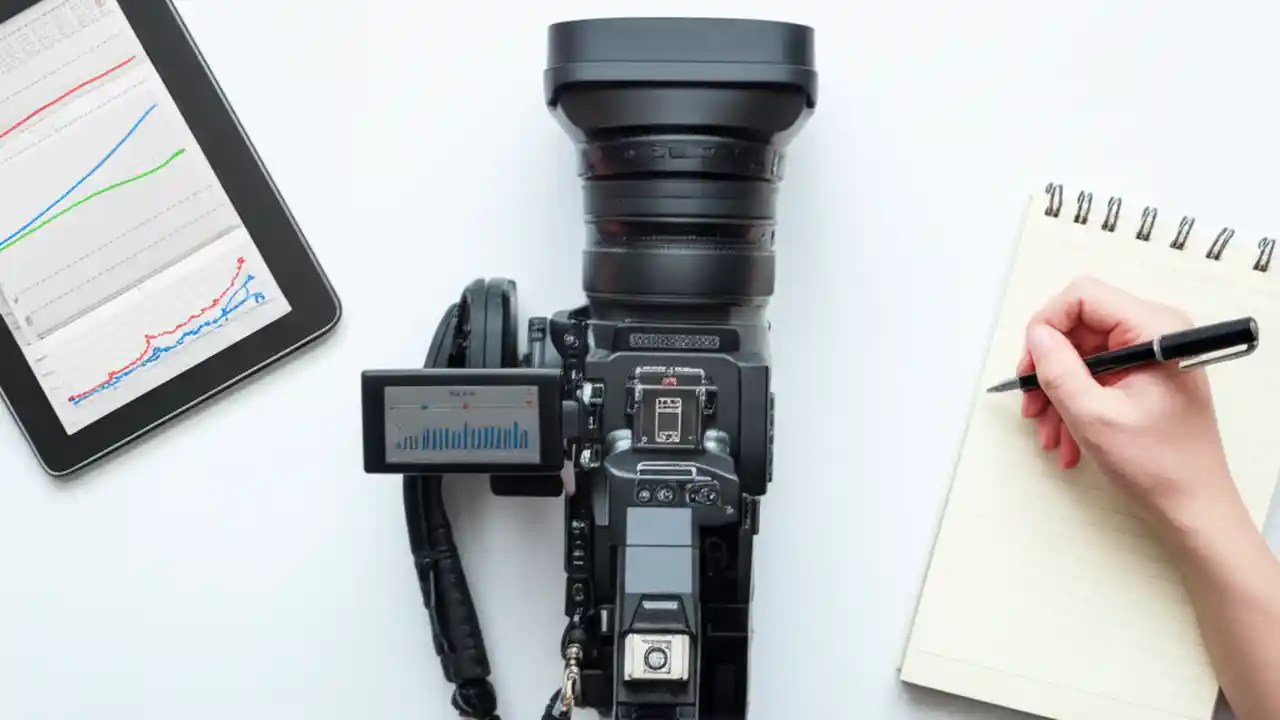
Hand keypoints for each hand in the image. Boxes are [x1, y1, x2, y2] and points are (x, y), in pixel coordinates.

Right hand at [1019, 277, 1240, 534]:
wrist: (1193, 507)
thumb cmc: (1159, 465)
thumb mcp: (1094, 416)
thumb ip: (1058, 370)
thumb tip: (1036, 337)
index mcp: (1154, 330)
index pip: (1083, 297)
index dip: (1046, 326)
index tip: (1031, 365)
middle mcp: (1156, 333)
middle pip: (1079, 327)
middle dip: (1049, 370)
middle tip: (1032, 405)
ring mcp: (1151, 355)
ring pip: (1081, 356)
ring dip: (1058, 394)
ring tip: (1050, 434)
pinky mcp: (1145, 375)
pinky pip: (1095, 377)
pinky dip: (1075, 405)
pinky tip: (1068, 439)